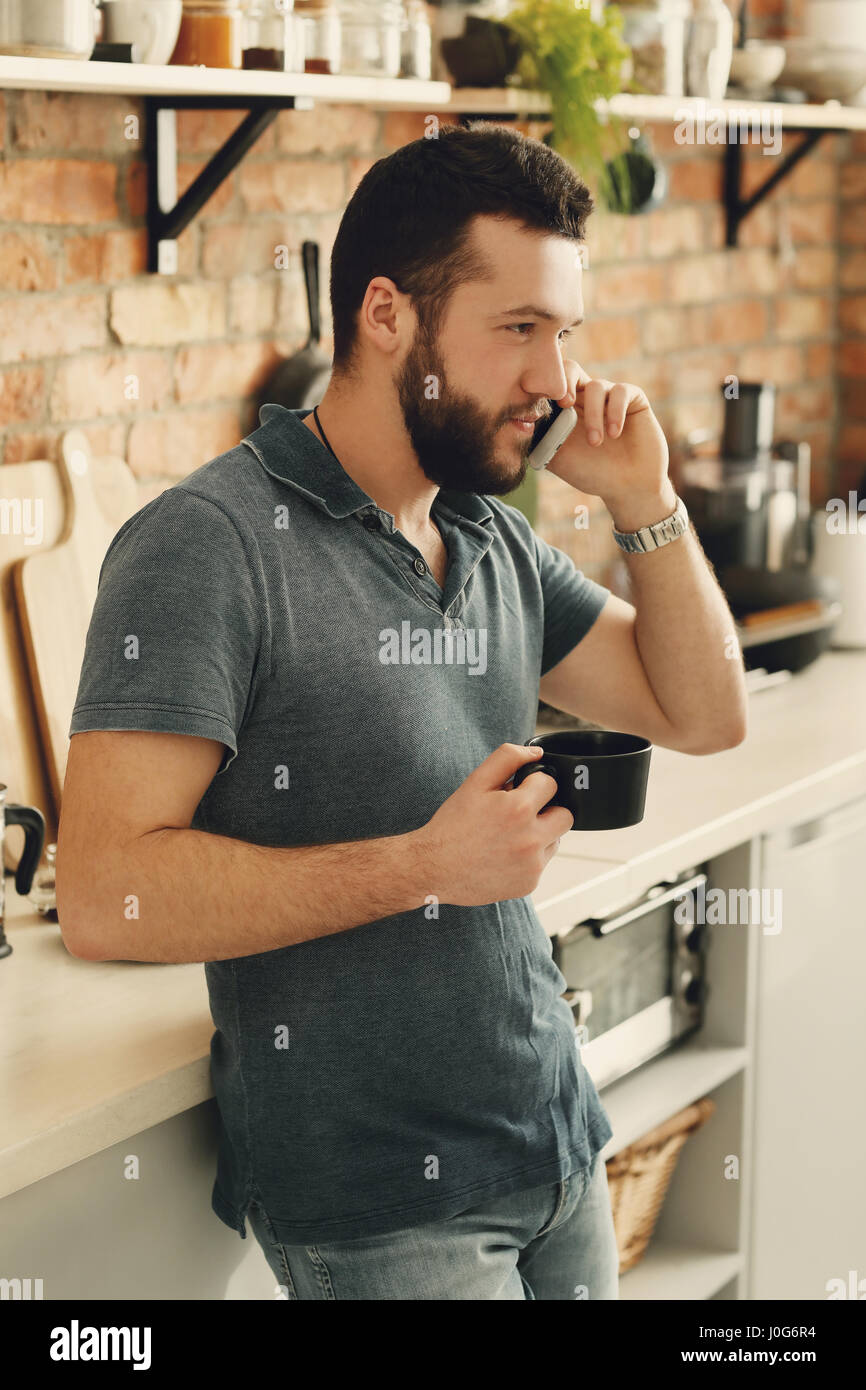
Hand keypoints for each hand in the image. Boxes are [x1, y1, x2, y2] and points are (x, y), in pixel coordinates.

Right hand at [414, 744, 573, 907]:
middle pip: (565, 816)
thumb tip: (537, 753)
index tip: (517, 793)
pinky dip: (528, 858)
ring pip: (555, 840)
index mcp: (519, 809)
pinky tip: (503, 856)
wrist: (434, 868)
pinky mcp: (530, 883)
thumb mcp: (475, 782)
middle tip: (519, 814)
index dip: (533, 785)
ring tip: (508, 837)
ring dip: (540, 835)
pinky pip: (541, 863)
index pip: (551, 784)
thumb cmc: (452, 825)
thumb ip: (507, 758)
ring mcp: (532, 864)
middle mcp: (531, 839)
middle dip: (547, 810)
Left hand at [543, 360, 671, 515]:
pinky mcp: (632, 398)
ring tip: (596, 442)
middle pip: (571, 370)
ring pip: (596, 387)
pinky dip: (615, 412)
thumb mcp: (559, 459)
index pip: (551, 385)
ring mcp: (609, 397)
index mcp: (566, 410)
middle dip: (565, 382)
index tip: (543, 408)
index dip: (545, 390)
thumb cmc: (594, 473)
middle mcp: (586, 399)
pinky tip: (614, 434)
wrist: (629, 486)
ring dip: (593, 416)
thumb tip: (518, 424)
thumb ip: (540, 439)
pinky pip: (621, 391)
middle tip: (566, 404)